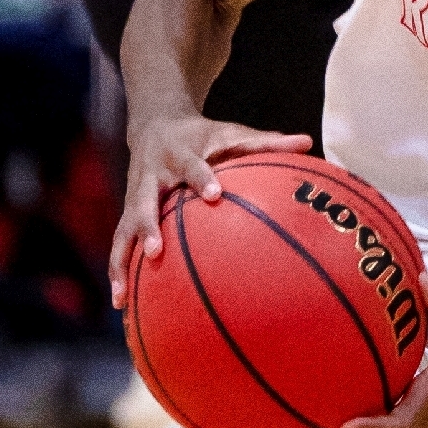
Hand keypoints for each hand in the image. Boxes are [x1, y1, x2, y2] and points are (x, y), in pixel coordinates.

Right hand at [107, 114, 311, 306]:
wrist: (154, 124)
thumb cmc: (203, 136)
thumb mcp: (231, 133)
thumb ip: (266, 142)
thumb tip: (308, 141)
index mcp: (180, 155)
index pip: (191, 166)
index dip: (201, 179)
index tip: (214, 195)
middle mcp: (152, 177)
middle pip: (142, 202)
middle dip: (147, 226)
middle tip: (157, 250)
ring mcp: (134, 197)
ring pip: (123, 230)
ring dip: (121, 260)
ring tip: (122, 294)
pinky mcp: (126, 214)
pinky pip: (120, 244)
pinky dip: (118, 272)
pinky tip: (122, 304)